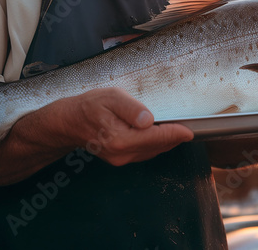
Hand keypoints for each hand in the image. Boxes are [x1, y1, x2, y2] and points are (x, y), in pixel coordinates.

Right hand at [61, 88, 192, 165]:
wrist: (69, 122)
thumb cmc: (89, 107)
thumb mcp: (112, 98)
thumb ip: (132, 108)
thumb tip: (148, 119)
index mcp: (121, 139)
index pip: (156, 137)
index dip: (175, 133)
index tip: (189, 131)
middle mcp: (122, 154)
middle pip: (157, 146)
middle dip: (174, 137)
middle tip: (187, 128)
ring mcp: (121, 159)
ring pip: (152, 151)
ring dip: (166, 142)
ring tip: (176, 130)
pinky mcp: (120, 159)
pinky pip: (144, 153)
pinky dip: (155, 145)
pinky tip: (159, 135)